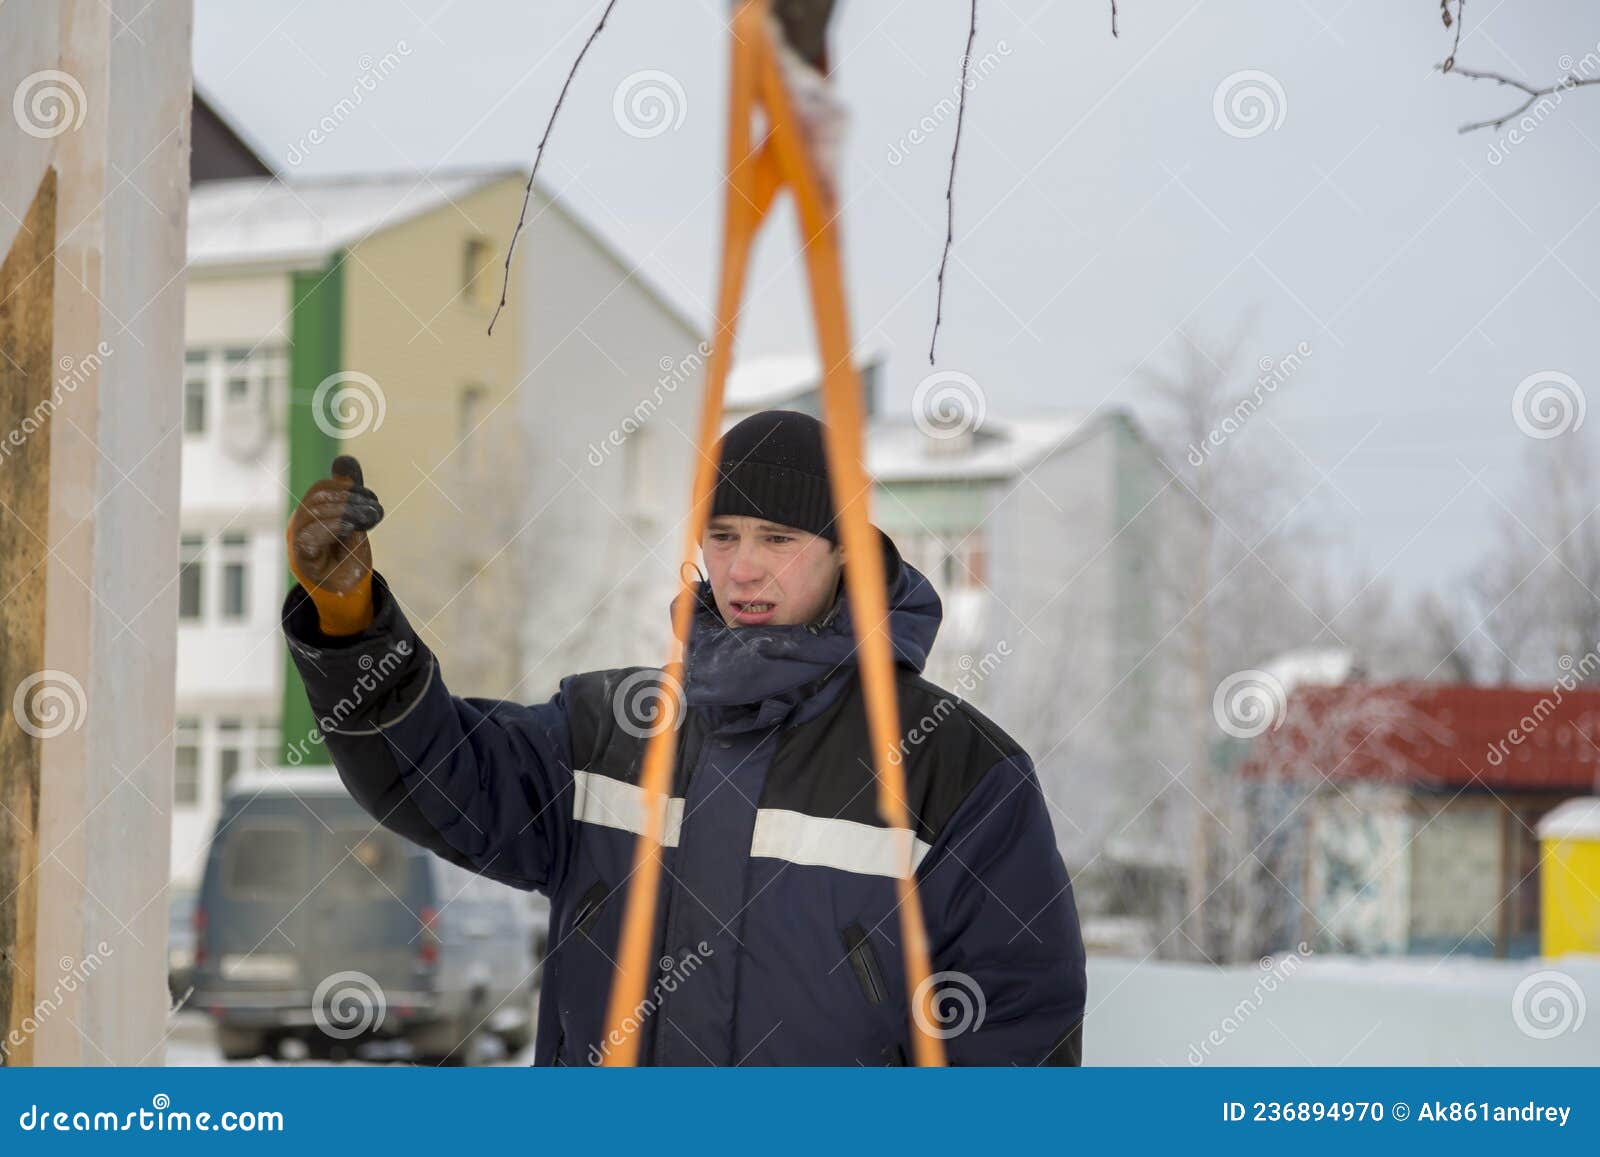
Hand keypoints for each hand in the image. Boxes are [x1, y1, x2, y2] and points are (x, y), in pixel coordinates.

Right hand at [287, 455, 383, 632]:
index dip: (347, 488)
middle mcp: (299, 528)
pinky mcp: (300, 561)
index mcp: (310, 516)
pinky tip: (351, 529)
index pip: (321, 490)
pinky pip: (308, 535)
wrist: (347, 598)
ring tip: (371, 518)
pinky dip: (332, 526)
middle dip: (350, 499)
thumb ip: (348, 496)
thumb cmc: (348, 561)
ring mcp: (296, 544)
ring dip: (348, 511)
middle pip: (317, 498)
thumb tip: (344, 461)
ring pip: (313, 512)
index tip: (372, 499)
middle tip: (375, 509)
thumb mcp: (353, 523)